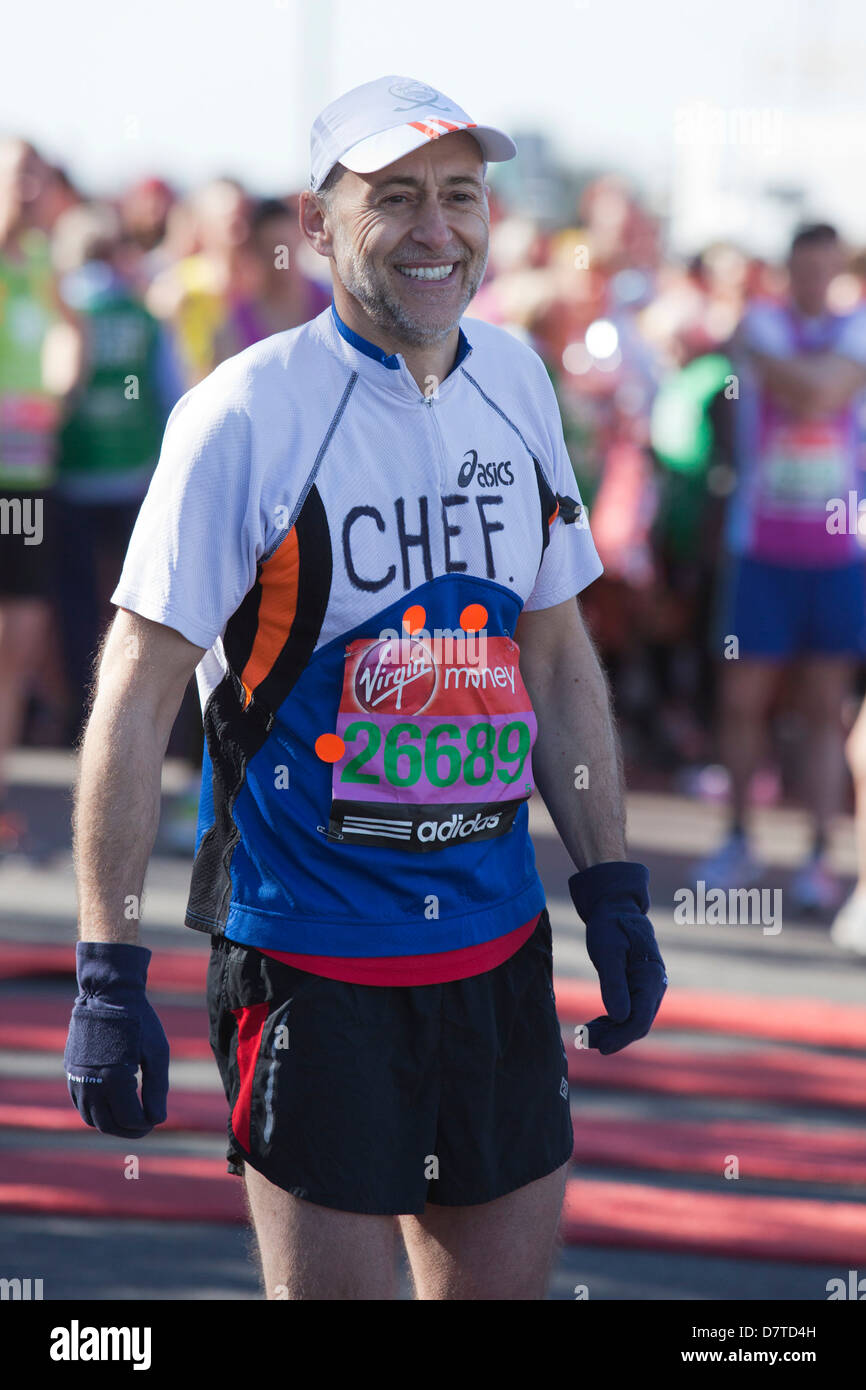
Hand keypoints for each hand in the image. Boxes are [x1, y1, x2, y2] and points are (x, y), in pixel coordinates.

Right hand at [63, 941, 169, 1136]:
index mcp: (114, 1078)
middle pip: (108, 1125)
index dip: (146, 1123)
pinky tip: (112, 1106)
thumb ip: (157, 1088)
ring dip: (111, 1125)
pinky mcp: (70, 1071)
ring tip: (130, 1119)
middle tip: (146, 1125)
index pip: (130, 1119)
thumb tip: (158, 1119)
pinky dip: (96, 1112)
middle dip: (129, 1130)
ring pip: (90, 1118)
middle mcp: (91, 1082)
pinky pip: (80, 1103)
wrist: (107, 995)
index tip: (157, 1117)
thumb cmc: (138, 1021)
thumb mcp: (157, 1052)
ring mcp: (76, 1078)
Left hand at [569, 861, 666, 1054]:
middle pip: (638, 1023)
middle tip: (585, 1041)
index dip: (622, 1037)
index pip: (640, 1018)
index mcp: (651, 977)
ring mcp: (648, 988)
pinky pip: (629, 1012)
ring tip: (585, 1034)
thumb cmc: (610, 926)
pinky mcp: (638, 988)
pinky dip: (612, 1022)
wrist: (616, 909)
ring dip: (611, 1031)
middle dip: (613, 1037)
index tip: (602, 1048)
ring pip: (633, 1021)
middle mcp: (655, 986)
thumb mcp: (607, 951)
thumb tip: (619, 1017)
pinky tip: (594, 1025)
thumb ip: (613, 983)